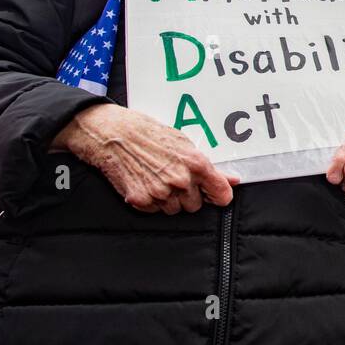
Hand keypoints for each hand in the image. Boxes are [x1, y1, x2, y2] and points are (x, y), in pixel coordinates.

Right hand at [52, 103, 237, 213]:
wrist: (112, 133)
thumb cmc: (148, 134)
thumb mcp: (184, 144)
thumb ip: (210, 168)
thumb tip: (232, 181)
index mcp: (195, 164)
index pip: (221, 195)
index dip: (218, 196)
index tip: (214, 195)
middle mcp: (180, 180)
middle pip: (196, 206)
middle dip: (188, 196)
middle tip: (173, 178)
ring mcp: (160, 192)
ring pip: (175, 211)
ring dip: (169, 200)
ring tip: (156, 178)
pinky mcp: (140, 200)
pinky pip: (154, 211)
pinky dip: (151, 202)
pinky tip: (144, 183)